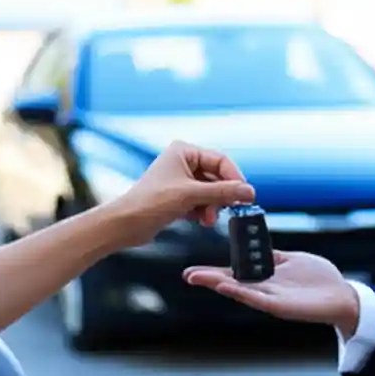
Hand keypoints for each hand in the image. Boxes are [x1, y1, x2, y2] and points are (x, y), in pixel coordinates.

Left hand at [114, 140, 255, 246]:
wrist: (126, 224)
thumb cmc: (149, 202)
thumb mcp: (190, 195)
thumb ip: (222, 192)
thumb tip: (248, 191)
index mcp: (184, 151)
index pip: (220, 160)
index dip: (234, 178)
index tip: (245, 195)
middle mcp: (182, 162)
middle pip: (217, 177)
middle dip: (221, 196)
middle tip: (225, 209)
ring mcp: (180, 181)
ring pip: (210, 192)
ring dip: (212, 206)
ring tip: (207, 218)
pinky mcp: (178, 197)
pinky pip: (201, 202)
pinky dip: (203, 211)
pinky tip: (199, 220)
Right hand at [182, 251, 360, 335]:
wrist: (342, 295)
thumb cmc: (320, 279)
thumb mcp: (292, 260)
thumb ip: (273, 255)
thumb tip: (259, 244)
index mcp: (265, 279)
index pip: (235, 274)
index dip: (214, 272)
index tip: (194, 270)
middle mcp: (264, 291)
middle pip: (232, 284)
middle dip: (209, 280)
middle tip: (188, 275)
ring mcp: (271, 299)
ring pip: (240, 291)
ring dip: (220, 285)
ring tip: (200, 278)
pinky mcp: (282, 306)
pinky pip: (258, 299)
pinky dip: (241, 292)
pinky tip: (227, 286)